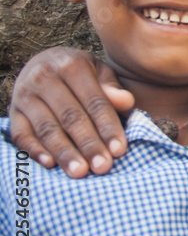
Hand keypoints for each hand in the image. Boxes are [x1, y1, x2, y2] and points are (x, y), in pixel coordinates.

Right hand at [8, 47, 133, 177]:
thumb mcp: (100, 72)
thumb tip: (126, 101)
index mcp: (72, 66)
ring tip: (80, 172)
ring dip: (64, 152)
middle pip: (70, 117)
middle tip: (103, 167)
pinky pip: (21, 134)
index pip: (94, 101)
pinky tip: (50, 165)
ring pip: (46, 128)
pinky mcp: (13, 112)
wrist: (44, 62)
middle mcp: (44, 78)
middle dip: (88, 144)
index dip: (108, 127)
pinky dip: (35, 150)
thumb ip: (113, 88)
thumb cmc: (81, 73)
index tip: (119, 150)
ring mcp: (25, 95)